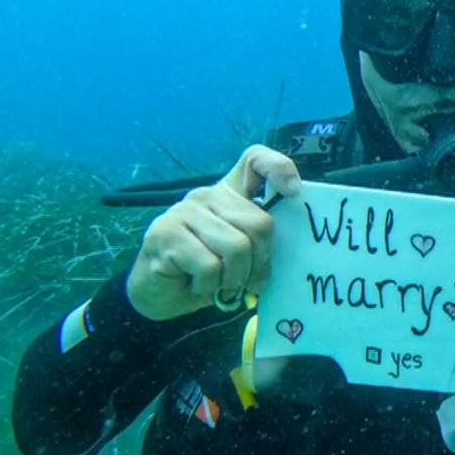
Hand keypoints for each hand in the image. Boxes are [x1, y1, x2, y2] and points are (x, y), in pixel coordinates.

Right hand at [126, 145, 301, 320]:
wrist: (160, 295)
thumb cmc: (207, 275)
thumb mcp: (241, 259)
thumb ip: (259, 247)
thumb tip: (281, 258)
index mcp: (230, 195)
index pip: (255, 160)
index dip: (278, 168)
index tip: (293, 191)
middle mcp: (207, 195)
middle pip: (258, 223)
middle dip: (259, 262)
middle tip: (247, 282)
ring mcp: (183, 212)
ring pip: (236, 247)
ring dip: (235, 279)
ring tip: (221, 287)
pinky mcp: (165, 233)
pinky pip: (210, 266)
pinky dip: (210, 286)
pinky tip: (197, 286)